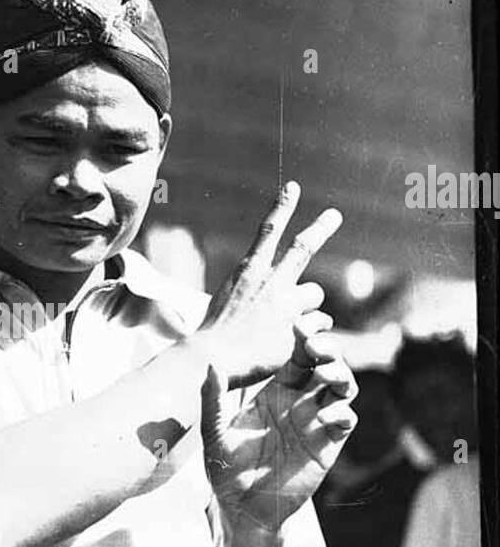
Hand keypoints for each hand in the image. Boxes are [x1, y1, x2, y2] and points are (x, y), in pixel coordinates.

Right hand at [196, 182, 342, 387]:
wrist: (210, 359)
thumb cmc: (213, 334)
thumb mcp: (225, 300)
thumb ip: (248, 289)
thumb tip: (260, 285)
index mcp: (248, 271)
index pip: (267, 232)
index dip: (282, 207)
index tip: (292, 187)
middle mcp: (270, 282)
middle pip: (302, 248)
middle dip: (321, 227)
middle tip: (335, 214)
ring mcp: (286, 305)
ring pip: (314, 294)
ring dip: (307, 306)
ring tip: (286, 324)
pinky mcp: (297, 328)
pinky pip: (318, 325)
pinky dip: (310, 333)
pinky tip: (292, 345)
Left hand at [201, 325, 357, 532]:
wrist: (241, 506)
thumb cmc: (226, 468)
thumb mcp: (214, 431)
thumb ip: (213, 399)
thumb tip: (210, 365)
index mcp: (275, 390)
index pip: (297, 355)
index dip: (303, 338)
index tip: (297, 325)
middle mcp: (300, 401)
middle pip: (326, 363)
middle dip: (327, 349)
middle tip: (316, 345)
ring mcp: (316, 421)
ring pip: (342, 386)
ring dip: (340, 374)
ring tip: (326, 373)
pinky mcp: (327, 444)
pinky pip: (345, 420)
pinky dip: (342, 411)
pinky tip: (327, 412)